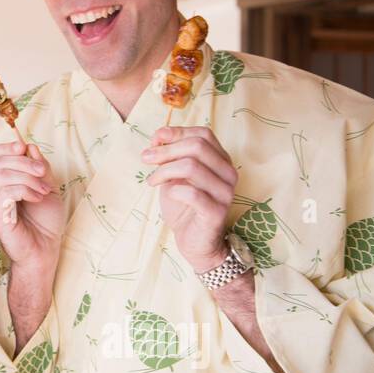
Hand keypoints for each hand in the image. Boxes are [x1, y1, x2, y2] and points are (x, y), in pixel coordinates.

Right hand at [0, 141, 63, 273]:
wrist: (45, 249)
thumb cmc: (45, 221)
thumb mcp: (47, 185)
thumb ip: (38, 167)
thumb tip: (28, 146)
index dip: (9, 147)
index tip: (26, 148)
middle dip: (24, 162)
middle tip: (43, 172)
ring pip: (1, 175)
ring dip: (28, 178)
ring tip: (43, 190)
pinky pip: (6, 191)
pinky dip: (26, 190)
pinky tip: (37, 198)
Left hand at [143, 126, 237, 272]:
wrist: (194, 241)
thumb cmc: (183, 205)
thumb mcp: (173, 175)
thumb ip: (168, 155)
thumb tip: (157, 137)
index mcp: (221, 160)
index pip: (203, 134)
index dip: (177, 132)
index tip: (155, 138)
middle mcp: (228, 173)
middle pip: (197, 146)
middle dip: (165, 150)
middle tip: (145, 158)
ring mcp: (225, 192)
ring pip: (192, 166)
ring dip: (164, 171)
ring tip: (152, 181)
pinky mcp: (217, 212)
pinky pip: (192, 193)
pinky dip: (173, 191)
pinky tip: (168, 195)